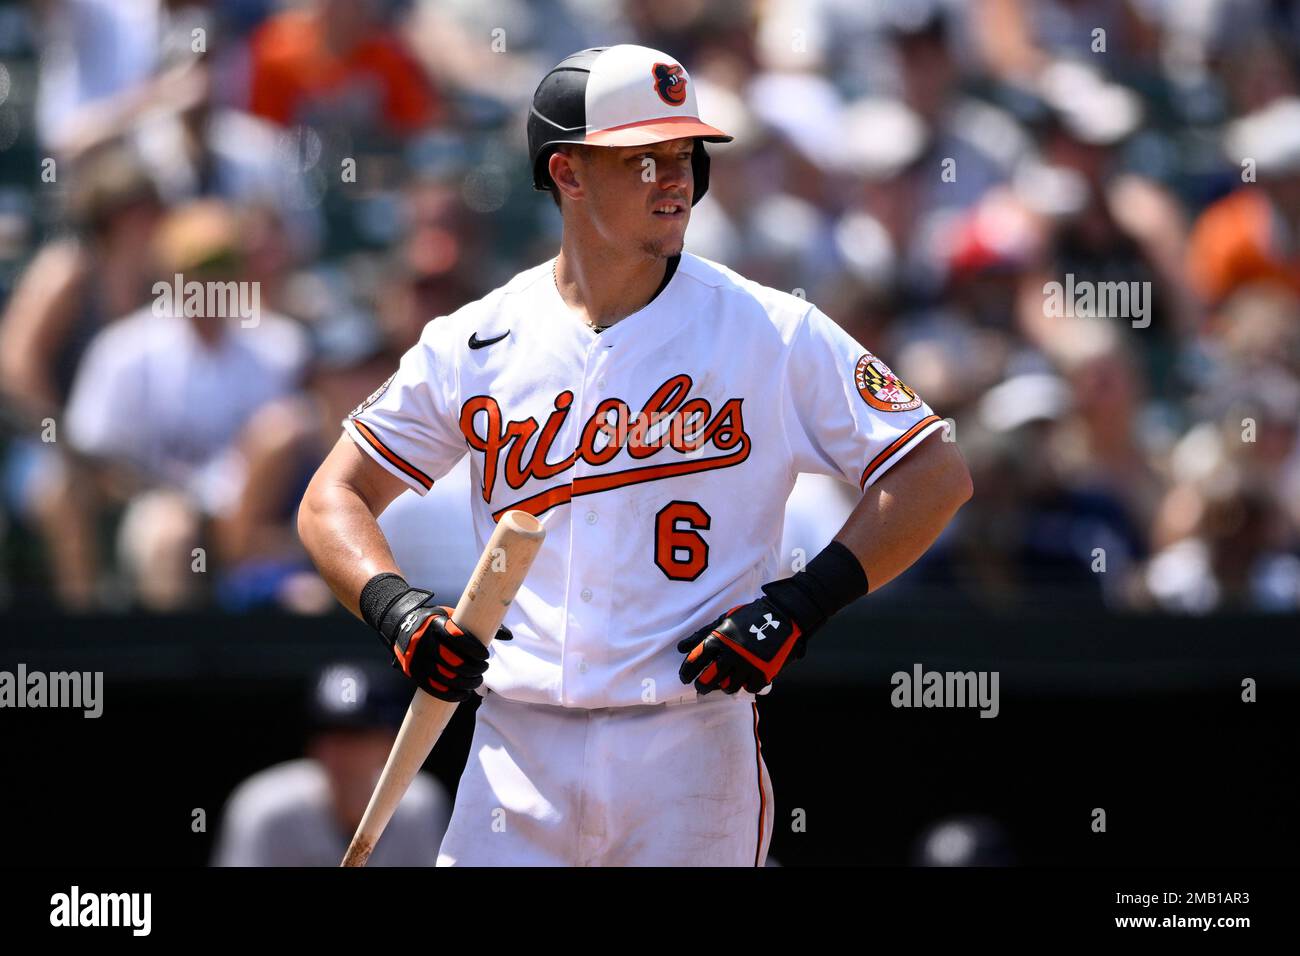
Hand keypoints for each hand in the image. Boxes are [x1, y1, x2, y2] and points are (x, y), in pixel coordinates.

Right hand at [388, 597, 512, 701]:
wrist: (403, 627)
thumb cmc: (438, 623)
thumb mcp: (454, 617)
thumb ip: (480, 625)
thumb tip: (509, 636)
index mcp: (437, 625)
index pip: (459, 639)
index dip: (475, 650)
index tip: (485, 655)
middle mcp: (426, 642)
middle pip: (455, 662)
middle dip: (474, 669)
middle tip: (483, 669)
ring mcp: (419, 659)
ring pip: (446, 677)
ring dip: (466, 684)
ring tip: (477, 682)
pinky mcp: (415, 673)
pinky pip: (435, 689)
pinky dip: (451, 695)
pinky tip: (463, 695)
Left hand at [676, 596, 803, 695]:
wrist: (780, 615)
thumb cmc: (748, 617)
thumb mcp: (722, 621)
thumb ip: (701, 635)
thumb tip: (681, 648)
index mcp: (717, 641)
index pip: (694, 662)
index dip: (686, 672)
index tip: (685, 677)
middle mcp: (729, 655)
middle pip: (707, 681)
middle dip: (702, 686)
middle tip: (702, 687)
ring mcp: (746, 666)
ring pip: (728, 687)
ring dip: (725, 686)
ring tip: (725, 681)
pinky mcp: (762, 673)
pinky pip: (749, 688)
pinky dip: (746, 685)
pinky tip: (746, 679)